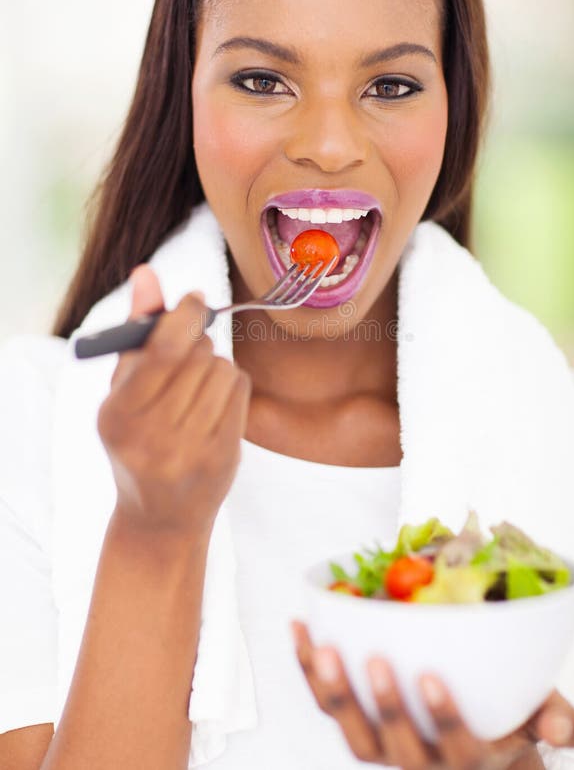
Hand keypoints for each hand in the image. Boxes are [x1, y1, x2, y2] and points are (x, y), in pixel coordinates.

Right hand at [97, 264, 250, 535]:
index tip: (195, 299)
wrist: (159, 515)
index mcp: (117, 415)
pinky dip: (231, 385)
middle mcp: (151, 435)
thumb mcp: (123, 391)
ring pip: (222, 369)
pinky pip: (240, 390)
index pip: (162, 351)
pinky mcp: (222, 456)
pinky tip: (215, 403)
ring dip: (215, 366)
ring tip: (198, 389)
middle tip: (188, 358)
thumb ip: (136, 333)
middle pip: (196, 355)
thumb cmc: (137, 441)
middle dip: (197, 344)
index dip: (184, 316)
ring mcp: (190, 449)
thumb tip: (146, 274)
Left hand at [290, 620, 573, 768]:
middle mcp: (423, 762)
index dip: (443, 718)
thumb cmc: (512, 721)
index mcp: (472, 759)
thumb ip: (558, 720)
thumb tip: (564, 728)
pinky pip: (327, 705)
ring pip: (352, 732)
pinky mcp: (358, 727)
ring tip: (321, 647)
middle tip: (374, 660)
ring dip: (333, 691)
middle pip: (393, 747)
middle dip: (382, 705)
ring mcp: (385, 749)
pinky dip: (309, 670)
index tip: (431, 677)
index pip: (457, 748)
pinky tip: (298, 628)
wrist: (481, 752)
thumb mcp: (540, 720)